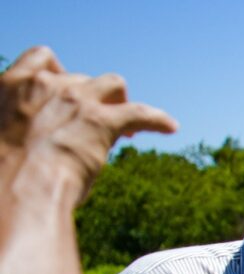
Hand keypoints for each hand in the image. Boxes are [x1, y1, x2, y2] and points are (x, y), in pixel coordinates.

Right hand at [1, 46, 176, 200]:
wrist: (18, 186)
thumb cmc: (6, 177)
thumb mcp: (6, 144)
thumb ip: (23, 133)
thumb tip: (39, 150)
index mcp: (12, 87)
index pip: (42, 59)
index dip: (60, 73)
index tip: (69, 93)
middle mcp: (45, 85)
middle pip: (81, 80)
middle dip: (92, 100)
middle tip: (97, 128)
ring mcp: (75, 99)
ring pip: (112, 84)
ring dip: (120, 100)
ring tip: (126, 126)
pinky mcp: (102, 120)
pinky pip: (140, 113)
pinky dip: (157, 119)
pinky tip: (170, 127)